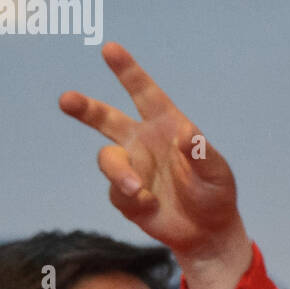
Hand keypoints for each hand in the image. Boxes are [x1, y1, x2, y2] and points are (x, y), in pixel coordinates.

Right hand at [58, 43, 251, 288]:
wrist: (208, 232)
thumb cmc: (215, 194)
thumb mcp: (217, 174)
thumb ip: (202, 155)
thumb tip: (187, 135)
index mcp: (166, 126)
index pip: (144, 93)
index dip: (128, 71)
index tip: (110, 49)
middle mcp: (142, 141)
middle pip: (106, 117)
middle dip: (85, 108)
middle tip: (67, 100)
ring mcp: (132, 167)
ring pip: (108, 159)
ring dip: (119, 173)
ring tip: (138, 189)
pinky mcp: (126, 195)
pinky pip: (118, 194)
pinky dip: (133, 201)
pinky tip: (151, 206)